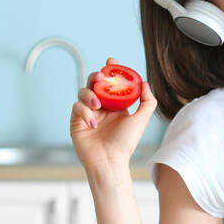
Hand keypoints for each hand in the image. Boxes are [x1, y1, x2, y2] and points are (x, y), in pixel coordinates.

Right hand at [69, 57, 156, 171]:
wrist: (109, 162)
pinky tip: (93, 122)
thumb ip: (147, 101)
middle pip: (94, 83)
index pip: (111, 83)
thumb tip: (144, 82)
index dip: (110, 70)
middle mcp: (101, 107)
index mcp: (115, 105)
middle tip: (100, 75)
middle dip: (96, 76)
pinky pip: (76, 107)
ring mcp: (87, 113)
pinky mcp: (76, 121)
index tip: (111, 61)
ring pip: (83, 92)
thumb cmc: (125, 144)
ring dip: (89, 94)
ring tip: (97, 104)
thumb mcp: (141, 120)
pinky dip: (84, 111)